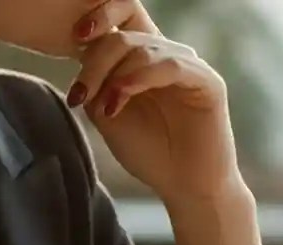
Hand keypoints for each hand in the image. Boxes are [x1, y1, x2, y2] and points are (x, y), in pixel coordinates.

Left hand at [66, 0, 241, 201]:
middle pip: (124, 36)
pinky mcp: (207, 82)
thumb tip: (82, 55)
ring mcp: (189, 67)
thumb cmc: (149, 154)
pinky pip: (171, 65)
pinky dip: (140, 77)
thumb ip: (96, 82)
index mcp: (144, 59)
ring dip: (114, 74)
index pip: (123, 18)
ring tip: (104, 106)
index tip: (74, 40)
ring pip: (144, 48)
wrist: (184, 187)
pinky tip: (121, 97)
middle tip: (80, 94)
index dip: (99, 18)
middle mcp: (168, 56)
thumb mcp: (106, 114)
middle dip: (95, 62)